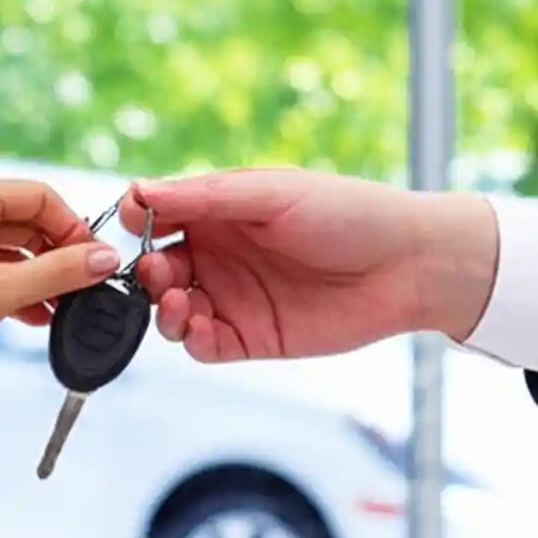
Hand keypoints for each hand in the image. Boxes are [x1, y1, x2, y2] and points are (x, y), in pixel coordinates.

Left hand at [0, 179, 121, 386]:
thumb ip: (57, 274)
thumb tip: (105, 259)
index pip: (38, 197)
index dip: (72, 228)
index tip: (95, 262)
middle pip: (30, 223)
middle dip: (60, 256)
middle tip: (87, 288)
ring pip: (17, 252)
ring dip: (43, 279)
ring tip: (67, 309)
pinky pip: (0, 274)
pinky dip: (22, 292)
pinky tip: (40, 317)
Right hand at [117, 168, 498, 362]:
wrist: (409, 266)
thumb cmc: (350, 214)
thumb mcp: (272, 195)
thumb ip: (205, 197)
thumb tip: (141, 191)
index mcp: (222, 212)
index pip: (159, 218)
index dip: (137, 223)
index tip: (129, 226)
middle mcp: (222, 254)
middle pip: (159, 269)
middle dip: (146, 274)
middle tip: (156, 274)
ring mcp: (235, 297)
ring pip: (174, 311)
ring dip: (164, 310)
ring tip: (179, 304)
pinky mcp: (252, 337)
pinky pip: (205, 345)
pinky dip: (192, 340)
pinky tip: (200, 328)